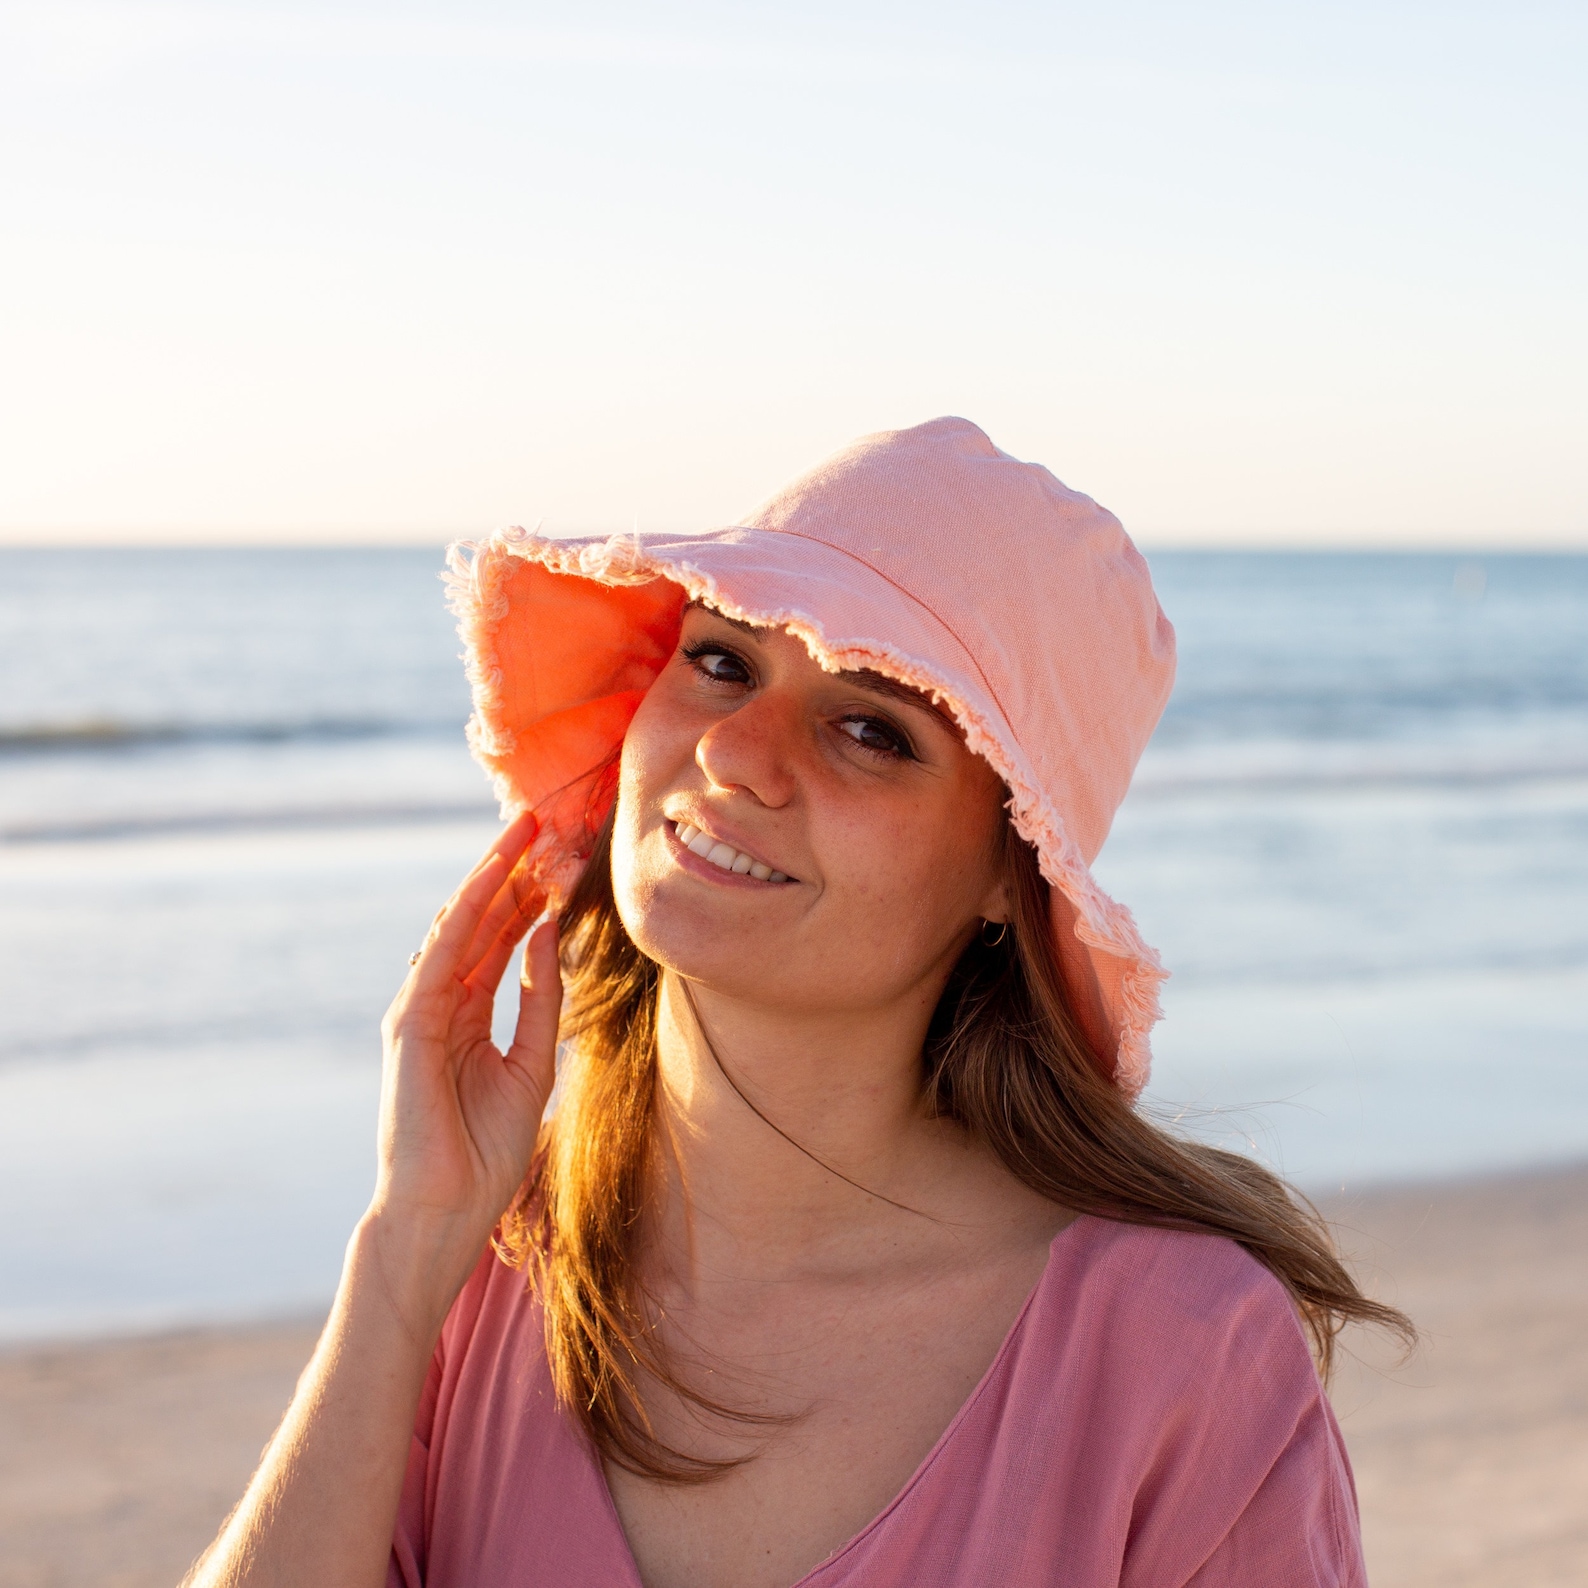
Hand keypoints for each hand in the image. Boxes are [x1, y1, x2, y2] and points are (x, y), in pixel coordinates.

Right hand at [367, 811, 561, 1317]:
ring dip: (490, 878)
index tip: (561, 855)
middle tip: (544, 821)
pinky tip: (490, 881)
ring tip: (523, 832)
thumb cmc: (484, 1153)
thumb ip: (541, 1000)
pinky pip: (440, 958)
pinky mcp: (409, 1027)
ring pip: (459, 927)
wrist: (444, 1213)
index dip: (529, 895)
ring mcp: (421, 1011)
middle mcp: (442, 1003)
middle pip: (481, 922)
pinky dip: (465, 918)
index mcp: (468, 1014)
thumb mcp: (531, 1064)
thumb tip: (553, 934)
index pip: (501, 939)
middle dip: (511, 871)